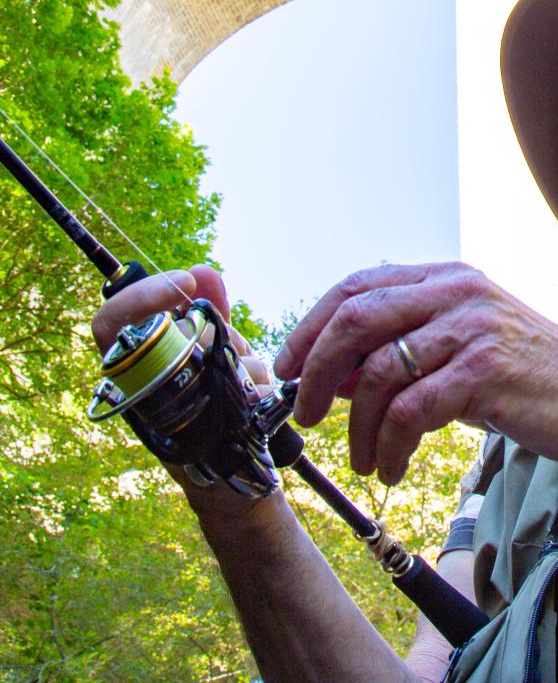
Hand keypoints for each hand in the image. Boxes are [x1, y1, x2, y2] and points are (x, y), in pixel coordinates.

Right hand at [91, 265, 274, 518]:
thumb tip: (201, 268)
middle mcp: (137, 394)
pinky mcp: (188, 447)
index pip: (109, 324)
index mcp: (137, 368)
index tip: (187, 281)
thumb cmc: (217, 407)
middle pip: (168, 343)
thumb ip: (210, 313)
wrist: (236, 475)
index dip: (141, 297)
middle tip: (241, 351)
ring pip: (203, 370)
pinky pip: (229, 401)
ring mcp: (156, 422)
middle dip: (219, 337)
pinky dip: (257, 391)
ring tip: (255, 384)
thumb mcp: (215, 353)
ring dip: (244, 367)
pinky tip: (262, 402)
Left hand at [273, 262, 557, 483]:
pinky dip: (390, 447)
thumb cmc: (524, 374)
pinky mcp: (486, 369)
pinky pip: (411, 411)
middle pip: (356, 319)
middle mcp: (455, 292)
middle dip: (314, 372)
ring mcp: (472, 327)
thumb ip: (400, 353)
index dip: (310, 327)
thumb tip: (327, 375)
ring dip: (357, 427)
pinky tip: (393, 467)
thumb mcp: (458, 349)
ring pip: (379, 372)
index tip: (286, 370)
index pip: (356, 286)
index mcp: (444, 277)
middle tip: (303, 414)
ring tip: (365, 459)